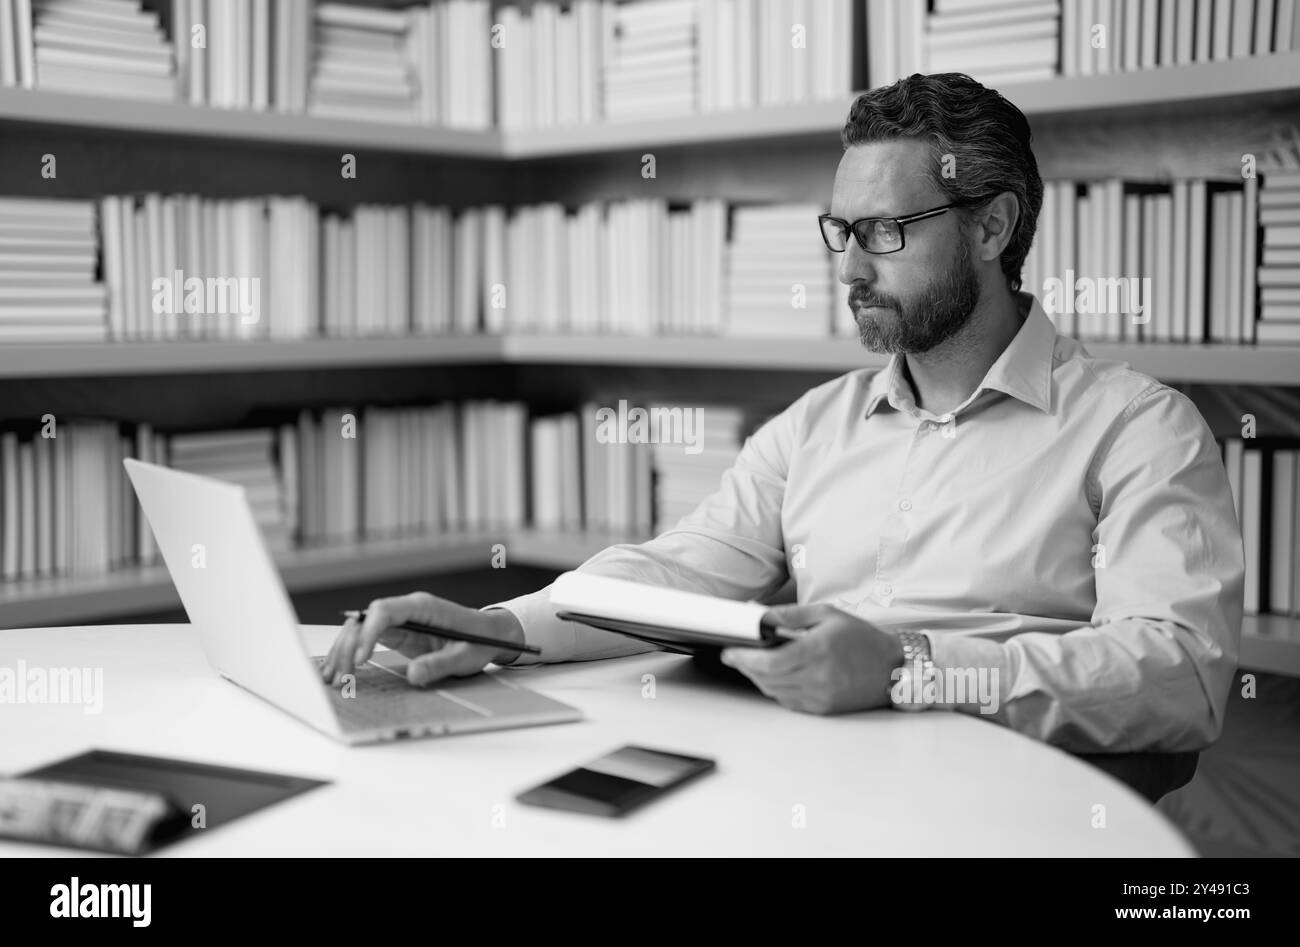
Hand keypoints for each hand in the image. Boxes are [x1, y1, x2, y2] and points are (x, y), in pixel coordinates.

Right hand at [321, 592, 525, 687]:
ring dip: (344, 651)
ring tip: (332, 677)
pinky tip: (339, 671)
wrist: (490, 634)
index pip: (385, 611)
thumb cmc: (480, 641)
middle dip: (348, 646)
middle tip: (341, 676)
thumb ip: (440, 664)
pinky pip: (366, 639)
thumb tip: (413, 676)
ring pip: (360, 629)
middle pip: (365, 620)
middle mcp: (406, 610)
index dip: (368, 633)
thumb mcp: (465, 656)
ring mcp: (399, 621)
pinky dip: (351, 654)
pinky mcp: (396, 634)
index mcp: (423, 607)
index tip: (361, 658)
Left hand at [720, 603, 903, 714]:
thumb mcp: (826, 614)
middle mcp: (818, 678)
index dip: (743, 659)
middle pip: (767, 678)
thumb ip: (791, 616)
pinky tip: (777, 676)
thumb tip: (760, 615)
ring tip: (754, 664)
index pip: (769, 663)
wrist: (893, 668)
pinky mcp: (823, 709)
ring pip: (775, 691)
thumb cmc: (860, 637)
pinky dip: (777, 689)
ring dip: (760, 678)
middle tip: (737, 655)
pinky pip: (789, 701)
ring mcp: (820, 697)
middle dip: (747, 667)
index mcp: (817, 651)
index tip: (729, 651)